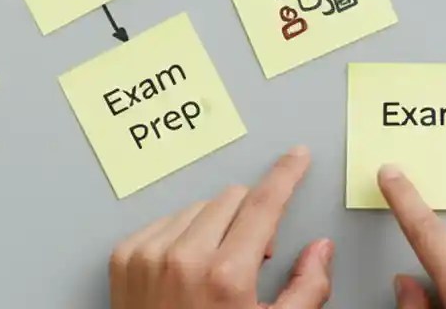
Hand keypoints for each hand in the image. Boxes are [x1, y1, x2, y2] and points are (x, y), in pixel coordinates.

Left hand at [110, 146, 333, 308]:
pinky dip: (181, 236)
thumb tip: (320, 250)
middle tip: (251, 256)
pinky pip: (165, 221)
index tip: (296, 157)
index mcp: (226, 275)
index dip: (286, 174)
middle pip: (232, 198)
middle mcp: (184, 258)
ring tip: (214, 266)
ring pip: (198, 207)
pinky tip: (186, 267)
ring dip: (214, 226)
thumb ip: (307, 288)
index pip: (264, 203)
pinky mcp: (124, 257)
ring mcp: (149, 255)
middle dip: (250, 217)